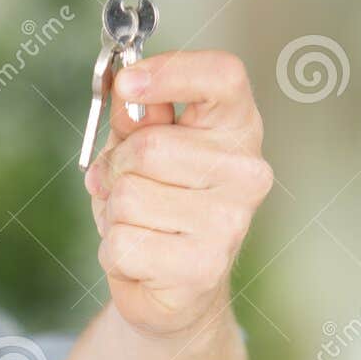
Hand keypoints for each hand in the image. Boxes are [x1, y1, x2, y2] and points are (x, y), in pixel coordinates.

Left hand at [82, 50, 273, 337]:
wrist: (176, 289)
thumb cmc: (159, 207)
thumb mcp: (141, 152)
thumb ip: (136, 118)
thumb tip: (128, 89)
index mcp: (237, 129)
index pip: (222, 76)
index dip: (171, 70)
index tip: (127, 82)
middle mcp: (247, 172)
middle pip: (148, 147)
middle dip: (116, 170)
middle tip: (123, 190)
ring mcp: (230, 221)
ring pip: (128, 196)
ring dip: (113, 214)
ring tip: (137, 226)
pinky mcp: (203, 266)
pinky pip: (123, 243)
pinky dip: (114, 253)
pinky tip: (140, 260)